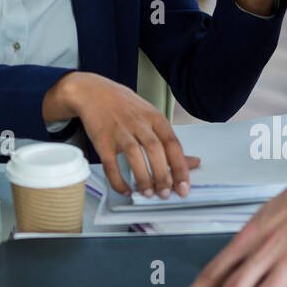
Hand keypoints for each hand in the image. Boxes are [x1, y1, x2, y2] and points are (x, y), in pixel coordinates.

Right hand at [43, 72, 200, 198]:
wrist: (93, 92)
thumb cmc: (125, 106)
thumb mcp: (151, 117)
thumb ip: (169, 141)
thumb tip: (193, 162)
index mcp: (155, 117)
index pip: (172, 144)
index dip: (180, 168)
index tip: (184, 188)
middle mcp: (138, 122)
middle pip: (155, 149)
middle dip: (162, 175)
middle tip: (165, 194)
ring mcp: (119, 130)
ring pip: (134, 154)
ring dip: (143, 177)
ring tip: (148, 193)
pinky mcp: (102, 139)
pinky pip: (110, 163)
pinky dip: (118, 180)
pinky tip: (126, 189)